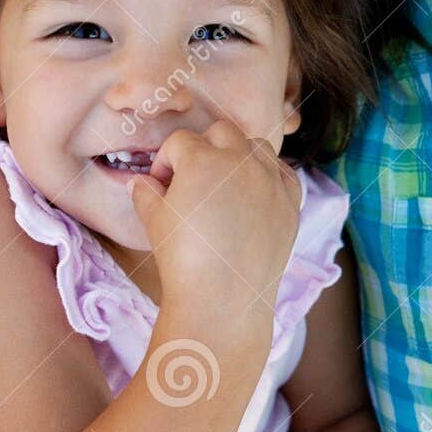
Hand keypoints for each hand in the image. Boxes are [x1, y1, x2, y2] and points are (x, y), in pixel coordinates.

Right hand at [127, 120, 300, 318]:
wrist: (223, 299)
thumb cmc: (183, 260)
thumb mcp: (155, 222)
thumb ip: (146, 193)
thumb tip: (141, 182)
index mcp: (202, 160)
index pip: (180, 142)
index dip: (166, 161)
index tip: (162, 185)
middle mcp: (241, 162)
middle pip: (222, 132)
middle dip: (204, 147)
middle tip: (194, 178)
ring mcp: (270, 181)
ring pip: (257, 146)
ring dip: (239, 155)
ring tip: (226, 184)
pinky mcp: (290, 203)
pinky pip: (283, 174)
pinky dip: (269, 177)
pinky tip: (254, 196)